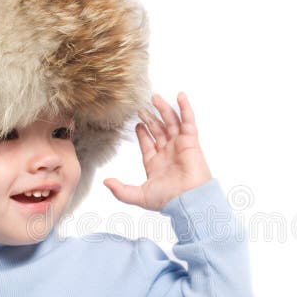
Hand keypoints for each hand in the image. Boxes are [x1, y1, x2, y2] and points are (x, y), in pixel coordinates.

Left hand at [104, 92, 212, 211]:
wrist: (188, 200)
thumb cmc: (168, 200)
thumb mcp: (139, 195)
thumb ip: (121, 190)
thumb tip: (106, 182)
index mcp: (155, 163)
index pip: (147, 143)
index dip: (142, 132)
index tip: (137, 123)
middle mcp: (167, 152)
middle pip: (158, 130)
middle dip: (150, 118)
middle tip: (142, 106)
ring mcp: (179, 145)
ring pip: (171, 122)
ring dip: (163, 109)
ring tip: (155, 97)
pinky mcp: (191, 141)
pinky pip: (188, 121)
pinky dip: (185, 108)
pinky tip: (180, 96)